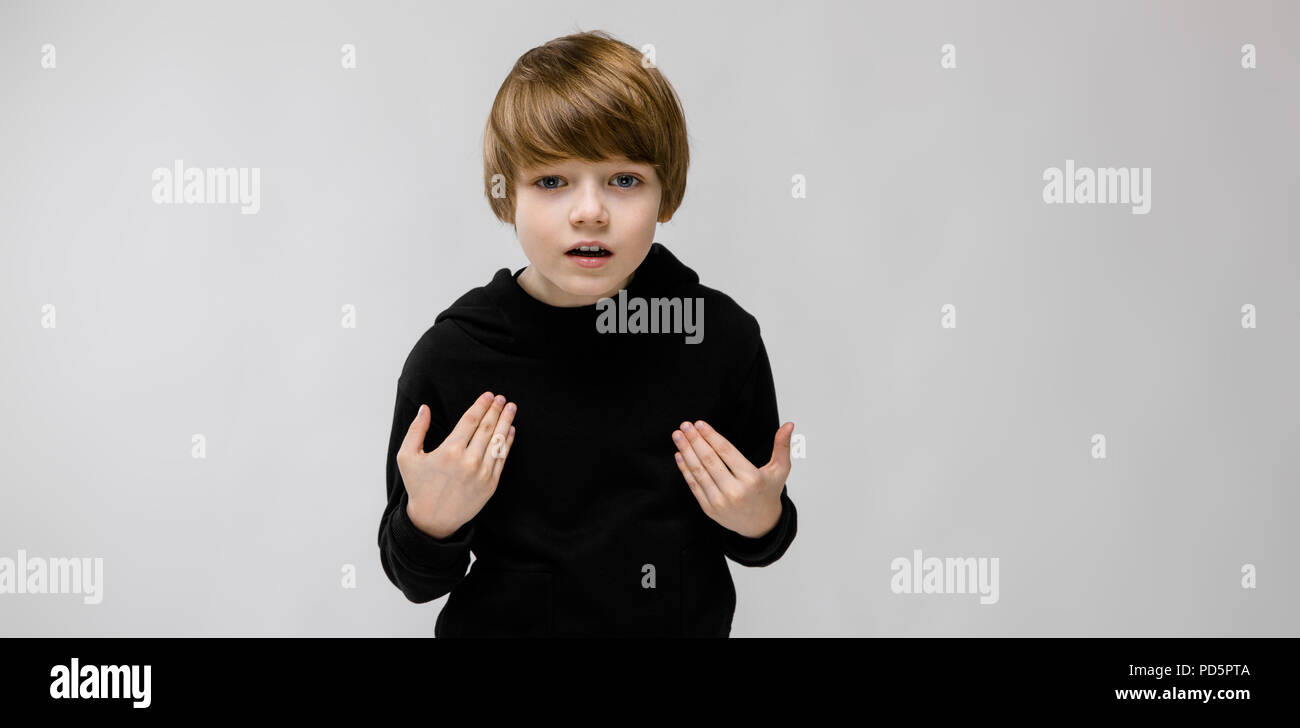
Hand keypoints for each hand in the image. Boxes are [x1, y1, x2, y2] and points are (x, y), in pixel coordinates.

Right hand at [397, 391, 516, 539]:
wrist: (432, 520)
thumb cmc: (419, 486)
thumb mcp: (407, 457)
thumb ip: (416, 430)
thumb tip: (425, 408)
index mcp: (449, 451)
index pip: (471, 420)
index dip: (481, 405)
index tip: (489, 395)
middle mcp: (469, 461)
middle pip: (487, 427)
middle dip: (496, 410)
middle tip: (502, 398)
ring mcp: (482, 473)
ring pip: (498, 441)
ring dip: (506, 422)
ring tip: (511, 408)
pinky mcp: (491, 484)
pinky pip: (502, 458)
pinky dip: (508, 442)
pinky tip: (510, 430)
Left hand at [671, 419, 792, 538]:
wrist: (760, 525)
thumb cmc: (768, 493)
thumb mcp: (780, 470)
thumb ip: (783, 446)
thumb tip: (789, 425)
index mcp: (751, 479)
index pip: (726, 452)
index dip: (711, 436)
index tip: (699, 424)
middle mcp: (734, 491)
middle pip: (709, 460)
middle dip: (695, 440)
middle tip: (685, 426)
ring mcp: (720, 501)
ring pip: (699, 472)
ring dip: (686, 452)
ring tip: (678, 436)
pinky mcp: (709, 508)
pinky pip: (694, 486)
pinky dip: (685, 470)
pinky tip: (680, 455)